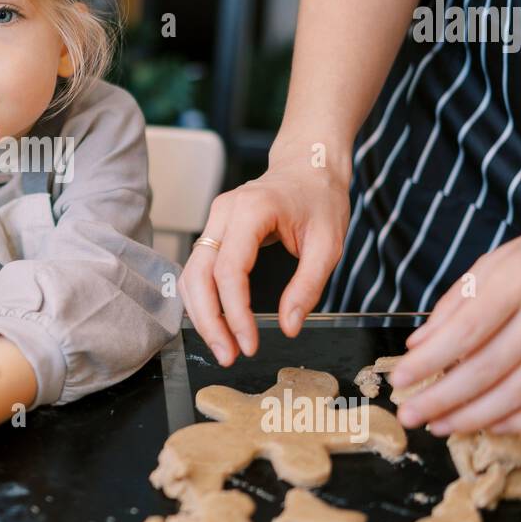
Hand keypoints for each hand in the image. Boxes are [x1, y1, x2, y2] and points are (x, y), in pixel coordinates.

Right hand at [181, 148, 350, 362]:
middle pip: (198, 275)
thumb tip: (288, 327)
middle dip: (209, 321)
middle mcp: (223, 213)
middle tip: (228, 356)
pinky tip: (219, 324)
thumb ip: (308, 286)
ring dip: (202, 315)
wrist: (308, 165)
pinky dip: (204, 300)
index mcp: (251, 210)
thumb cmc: (320, 198)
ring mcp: (214, 220)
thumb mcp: (328, 244)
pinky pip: (198, 270)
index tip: (250, 344)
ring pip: (191, 275)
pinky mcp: (215, 231)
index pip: (230, 270)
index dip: (235, 313)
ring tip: (223, 348)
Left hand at [390, 206, 520, 434]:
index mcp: (520, 278)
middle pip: (487, 369)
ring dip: (473, 417)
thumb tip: (420, 344)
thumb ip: (457, 303)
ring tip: (442, 425)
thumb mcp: (498, 260)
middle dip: (442, 398)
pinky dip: (518, 420)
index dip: (428, 362)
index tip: (400, 379)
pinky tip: (490, 423)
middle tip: (411, 414)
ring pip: (518, 394)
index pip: (465, 331)